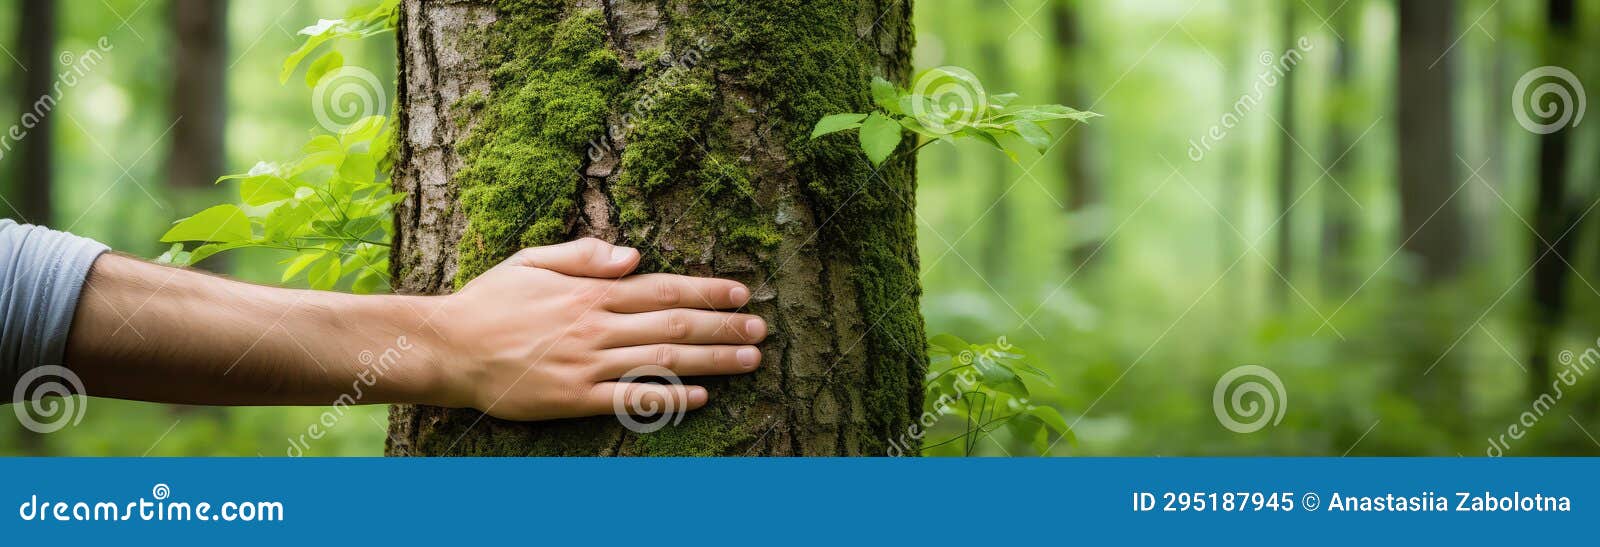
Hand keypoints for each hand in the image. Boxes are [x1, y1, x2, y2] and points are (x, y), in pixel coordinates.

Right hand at [428, 238, 765, 420]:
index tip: (741, 291)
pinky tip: (702, 396)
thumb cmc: (489, 301)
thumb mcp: (532, 260)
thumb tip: (634, 254)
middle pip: (674, 323)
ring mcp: (587, 365)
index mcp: (589, 291)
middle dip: (723, 326)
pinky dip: (669, 397)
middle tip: (761, 329)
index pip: (662, 287)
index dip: (706, 289)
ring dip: (712, 359)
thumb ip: (585, 255)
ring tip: (750, 359)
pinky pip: (632, 399)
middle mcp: (595, 327)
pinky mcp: (575, 399)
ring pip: (663, 359)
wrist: (446, 348)